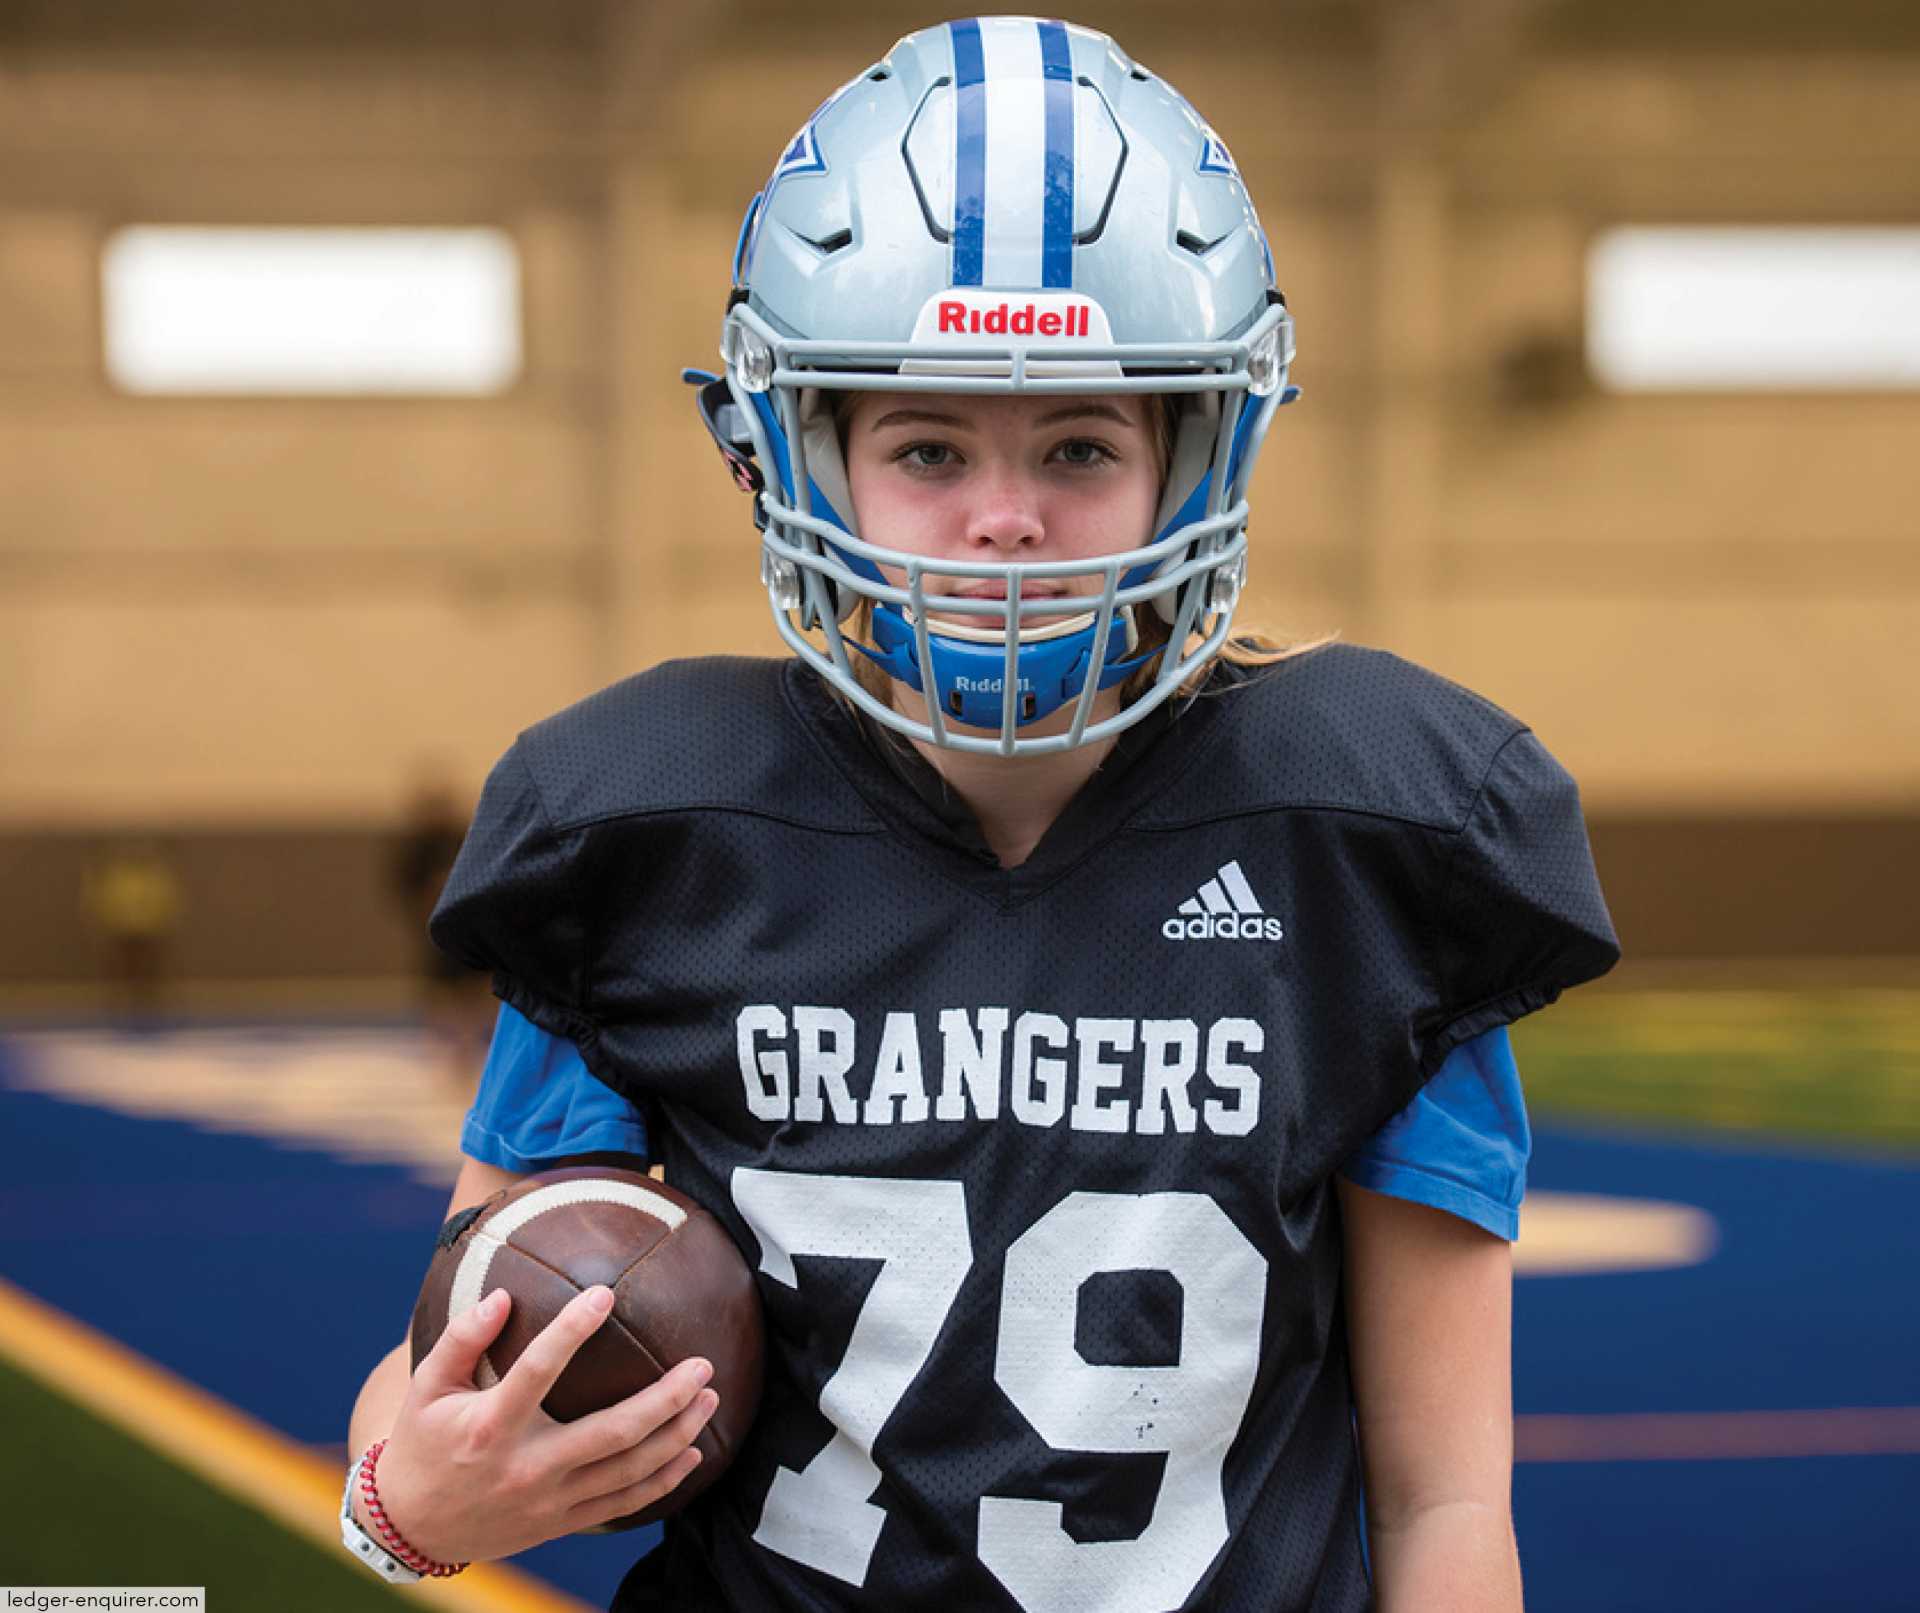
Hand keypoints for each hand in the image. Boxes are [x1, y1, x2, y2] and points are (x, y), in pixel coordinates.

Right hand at [363, 1285, 718, 1563]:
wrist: (413, 1526)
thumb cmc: (422, 1443)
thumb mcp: (426, 1386)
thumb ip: (461, 1338)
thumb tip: (502, 1294)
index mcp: (490, 1426)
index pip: (537, 1372)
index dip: (571, 1331)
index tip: (605, 1293)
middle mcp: (525, 1466)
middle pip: (610, 1432)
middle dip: (664, 1398)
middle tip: (702, 1365)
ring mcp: (548, 1500)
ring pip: (627, 1470)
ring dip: (676, 1434)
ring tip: (710, 1397)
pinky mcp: (561, 1522)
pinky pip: (623, 1504)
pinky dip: (663, 1482)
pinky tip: (692, 1452)